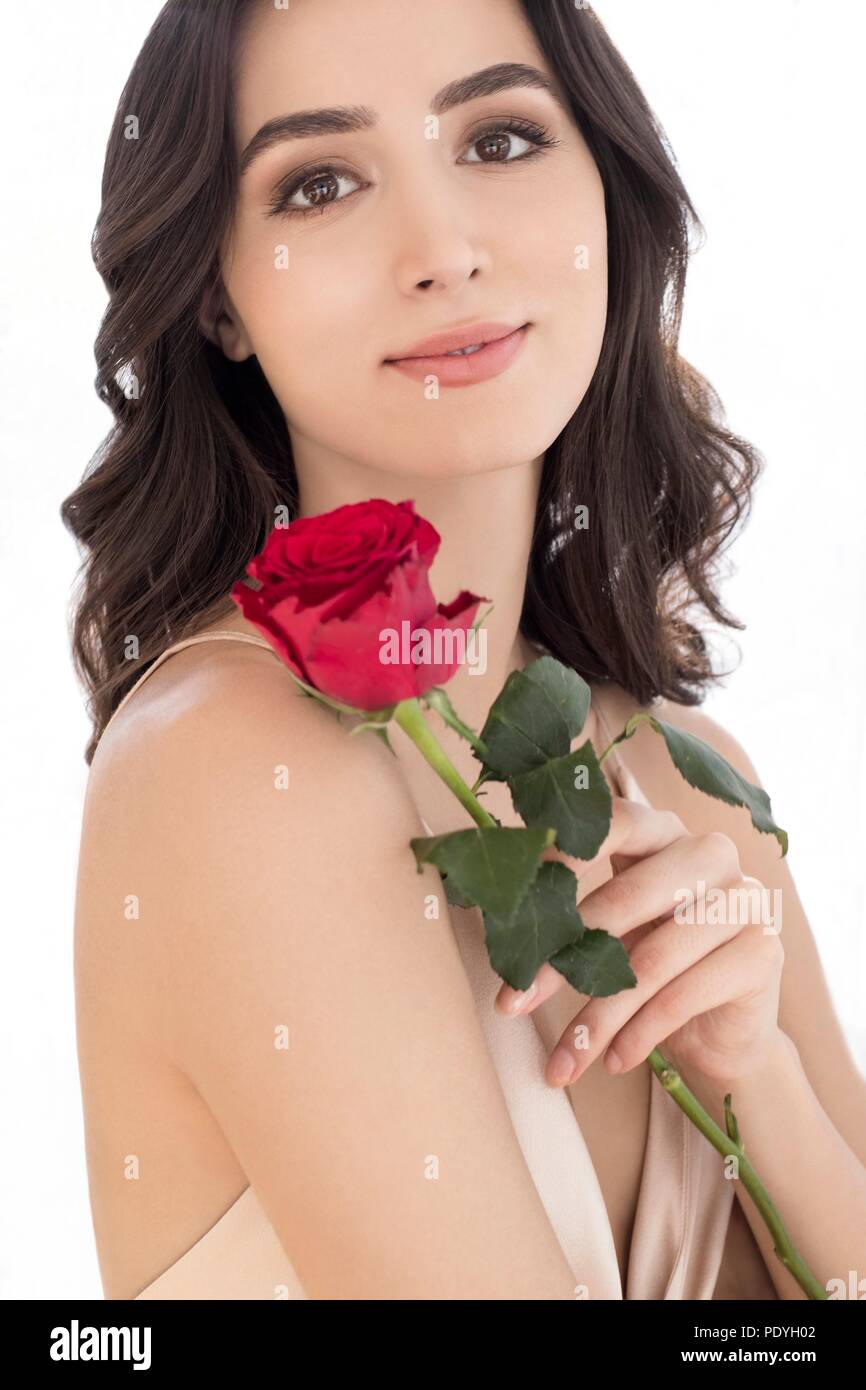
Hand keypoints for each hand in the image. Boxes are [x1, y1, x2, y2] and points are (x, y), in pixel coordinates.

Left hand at [494, 798, 785, 1088]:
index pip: (613, 821)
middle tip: (513, 1001)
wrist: (720, 1033)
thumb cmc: (651, 968)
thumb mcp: (609, 933)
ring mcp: (744, 898)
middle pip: (627, 896)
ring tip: (563, 1060)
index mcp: (662, 832)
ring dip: (598, 1016)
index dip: (564, 849)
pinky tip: (612, 1060)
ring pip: (652, 959)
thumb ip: (568, 912)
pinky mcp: (763, 952)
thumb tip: (492, 916)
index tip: (518, 894)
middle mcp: (709, 853)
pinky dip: (640, 1034)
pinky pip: (684, 995)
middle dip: (562, 958)